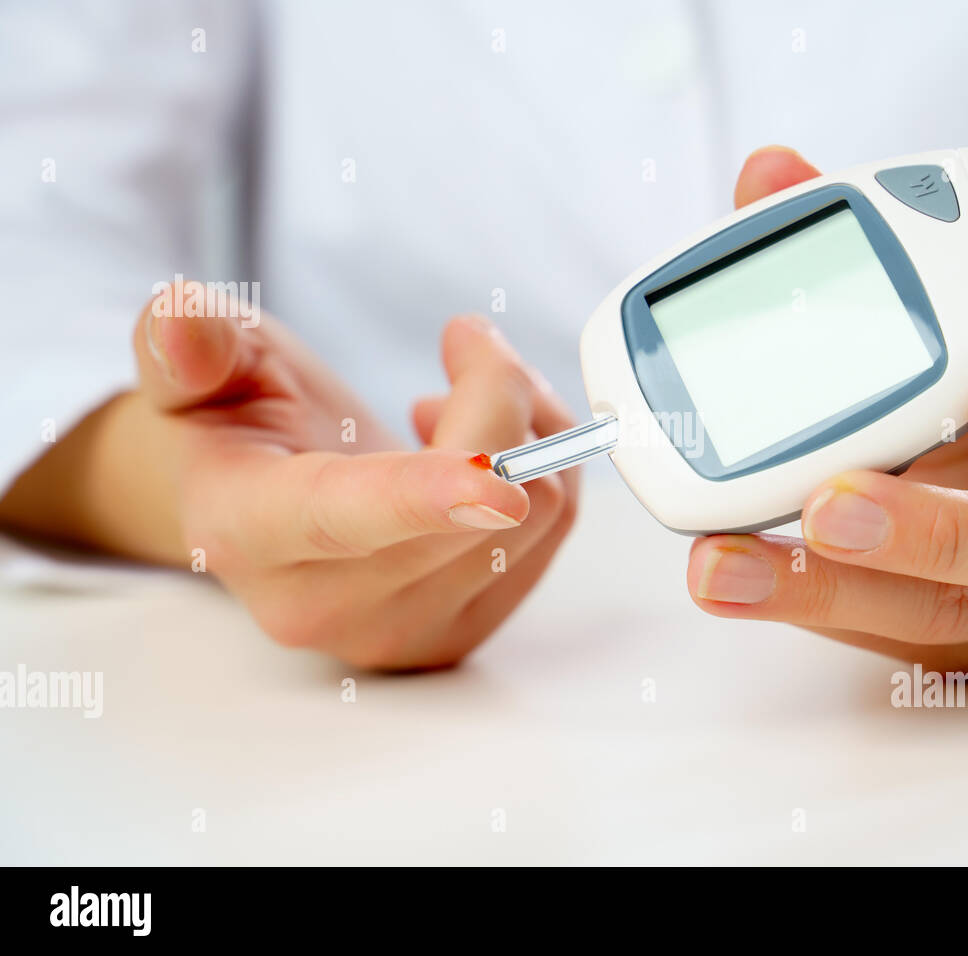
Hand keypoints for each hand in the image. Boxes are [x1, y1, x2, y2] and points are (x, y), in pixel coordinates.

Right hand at [1, 282, 576, 668]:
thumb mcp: (202, 360)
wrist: (267, 500)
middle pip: (473, 505)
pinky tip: (487, 448)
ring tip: (469, 392)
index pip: (341, 518)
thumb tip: (182, 328)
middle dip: (497, 393)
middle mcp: (323, 604)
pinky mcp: (459, 635)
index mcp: (244, 529)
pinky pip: (555, 535)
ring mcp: (399, 632)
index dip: (423, 498)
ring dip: (530, 425)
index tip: (496, 485)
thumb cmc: (240, 419)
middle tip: (467, 340)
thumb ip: (186, 340)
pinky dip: (544, 468)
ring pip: (536, 514)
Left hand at [685, 147, 967, 671]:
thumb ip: (876, 244)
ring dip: (831, 590)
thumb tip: (769, 174)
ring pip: (949, 616)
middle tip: (832, 504)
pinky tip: (729, 572)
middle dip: (937, 531)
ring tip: (728, 566)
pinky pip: (881, 637)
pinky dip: (798, 604)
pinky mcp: (949, 640)